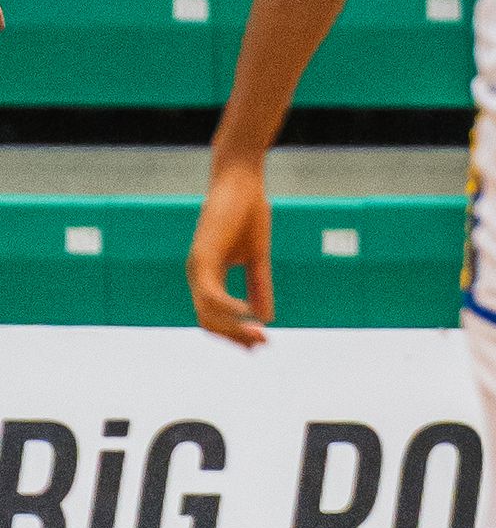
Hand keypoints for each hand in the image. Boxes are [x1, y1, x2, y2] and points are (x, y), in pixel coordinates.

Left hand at [190, 160, 273, 346]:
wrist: (240, 180)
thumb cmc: (247, 212)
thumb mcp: (257, 256)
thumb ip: (259, 285)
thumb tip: (265, 317)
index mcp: (209, 276)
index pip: (215, 317)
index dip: (236, 333)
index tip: (262, 343)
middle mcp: (198, 275)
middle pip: (209, 321)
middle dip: (235, 337)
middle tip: (262, 346)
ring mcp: (197, 268)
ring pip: (208, 313)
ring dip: (234, 328)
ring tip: (259, 335)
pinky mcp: (203, 257)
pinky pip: (211, 294)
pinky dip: (228, 307)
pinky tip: (248, 314)